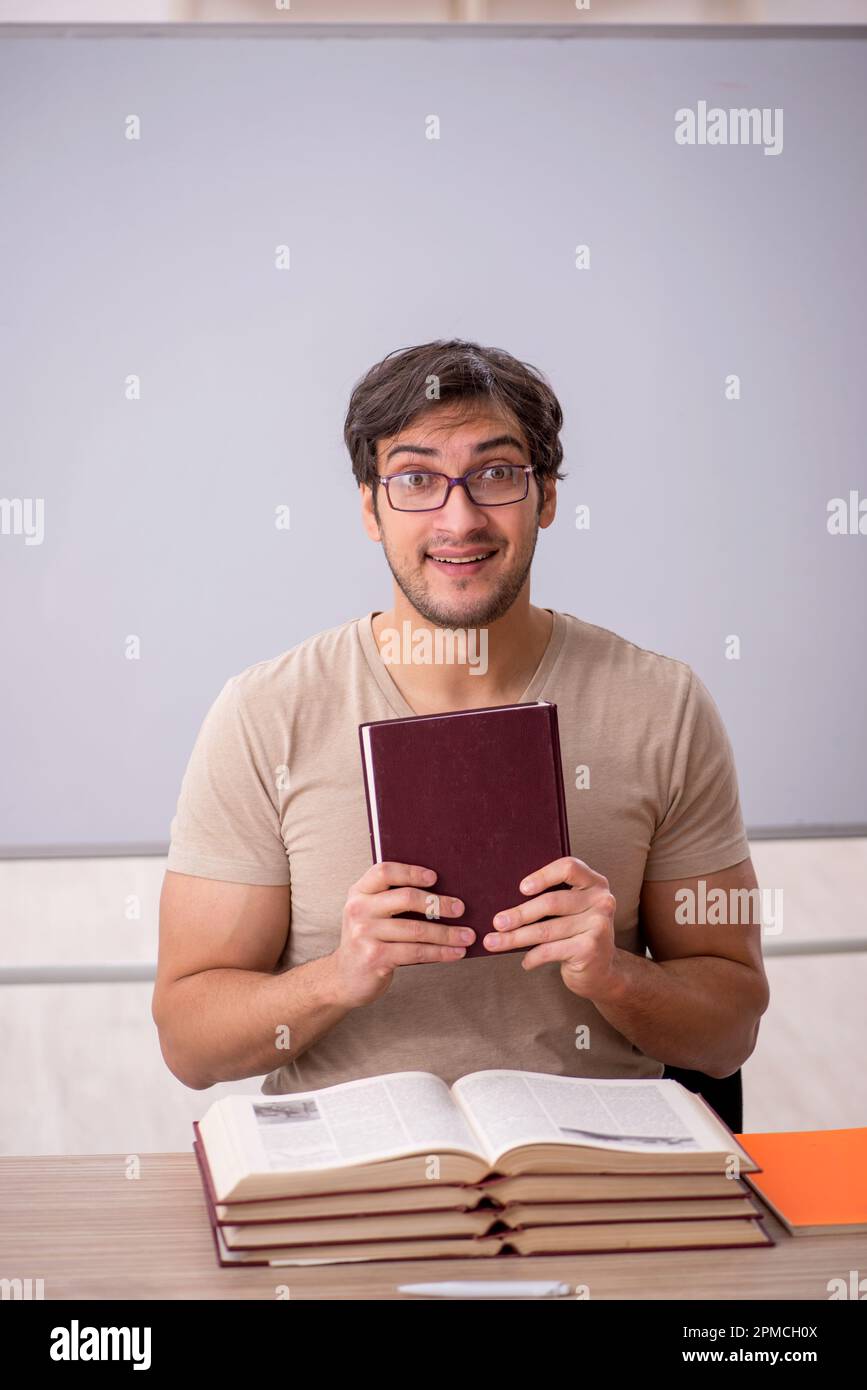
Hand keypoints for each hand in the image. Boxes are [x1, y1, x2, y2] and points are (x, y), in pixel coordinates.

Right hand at [328, 861, 475, 1008]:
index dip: (411, 871)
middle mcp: (359, 910)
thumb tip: (441, 891)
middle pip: (406, 898)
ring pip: (416, 929)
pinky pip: (416, 951)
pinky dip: (440, 952)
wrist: (343, 978)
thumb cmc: (367, 941)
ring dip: (447, 933)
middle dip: (439, 903)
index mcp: (359, 892)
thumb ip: (391, 899)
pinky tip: (455, 952)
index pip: (385, 872)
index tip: (435, 877)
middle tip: (461, 908)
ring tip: (467, 935)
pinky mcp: (375, 957)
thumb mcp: (370, 914)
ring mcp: (364, 934)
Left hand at [484, 856, 621, 999]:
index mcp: (595, 883)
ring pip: (546, 930)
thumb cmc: (578, 933)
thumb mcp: (573, 909)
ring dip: (516, 937)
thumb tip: (506, 898)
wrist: (602, 969)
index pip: (569, 868)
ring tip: (494, 942)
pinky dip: (533, 957)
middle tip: (497, 922)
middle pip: (552, 902)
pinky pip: (550, 950)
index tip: (521, 888)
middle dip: (519, 914)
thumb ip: (554, 896)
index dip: (543, 875)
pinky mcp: (590, 949)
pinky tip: (525, 961)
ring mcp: (598, 925)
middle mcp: (601, 901)